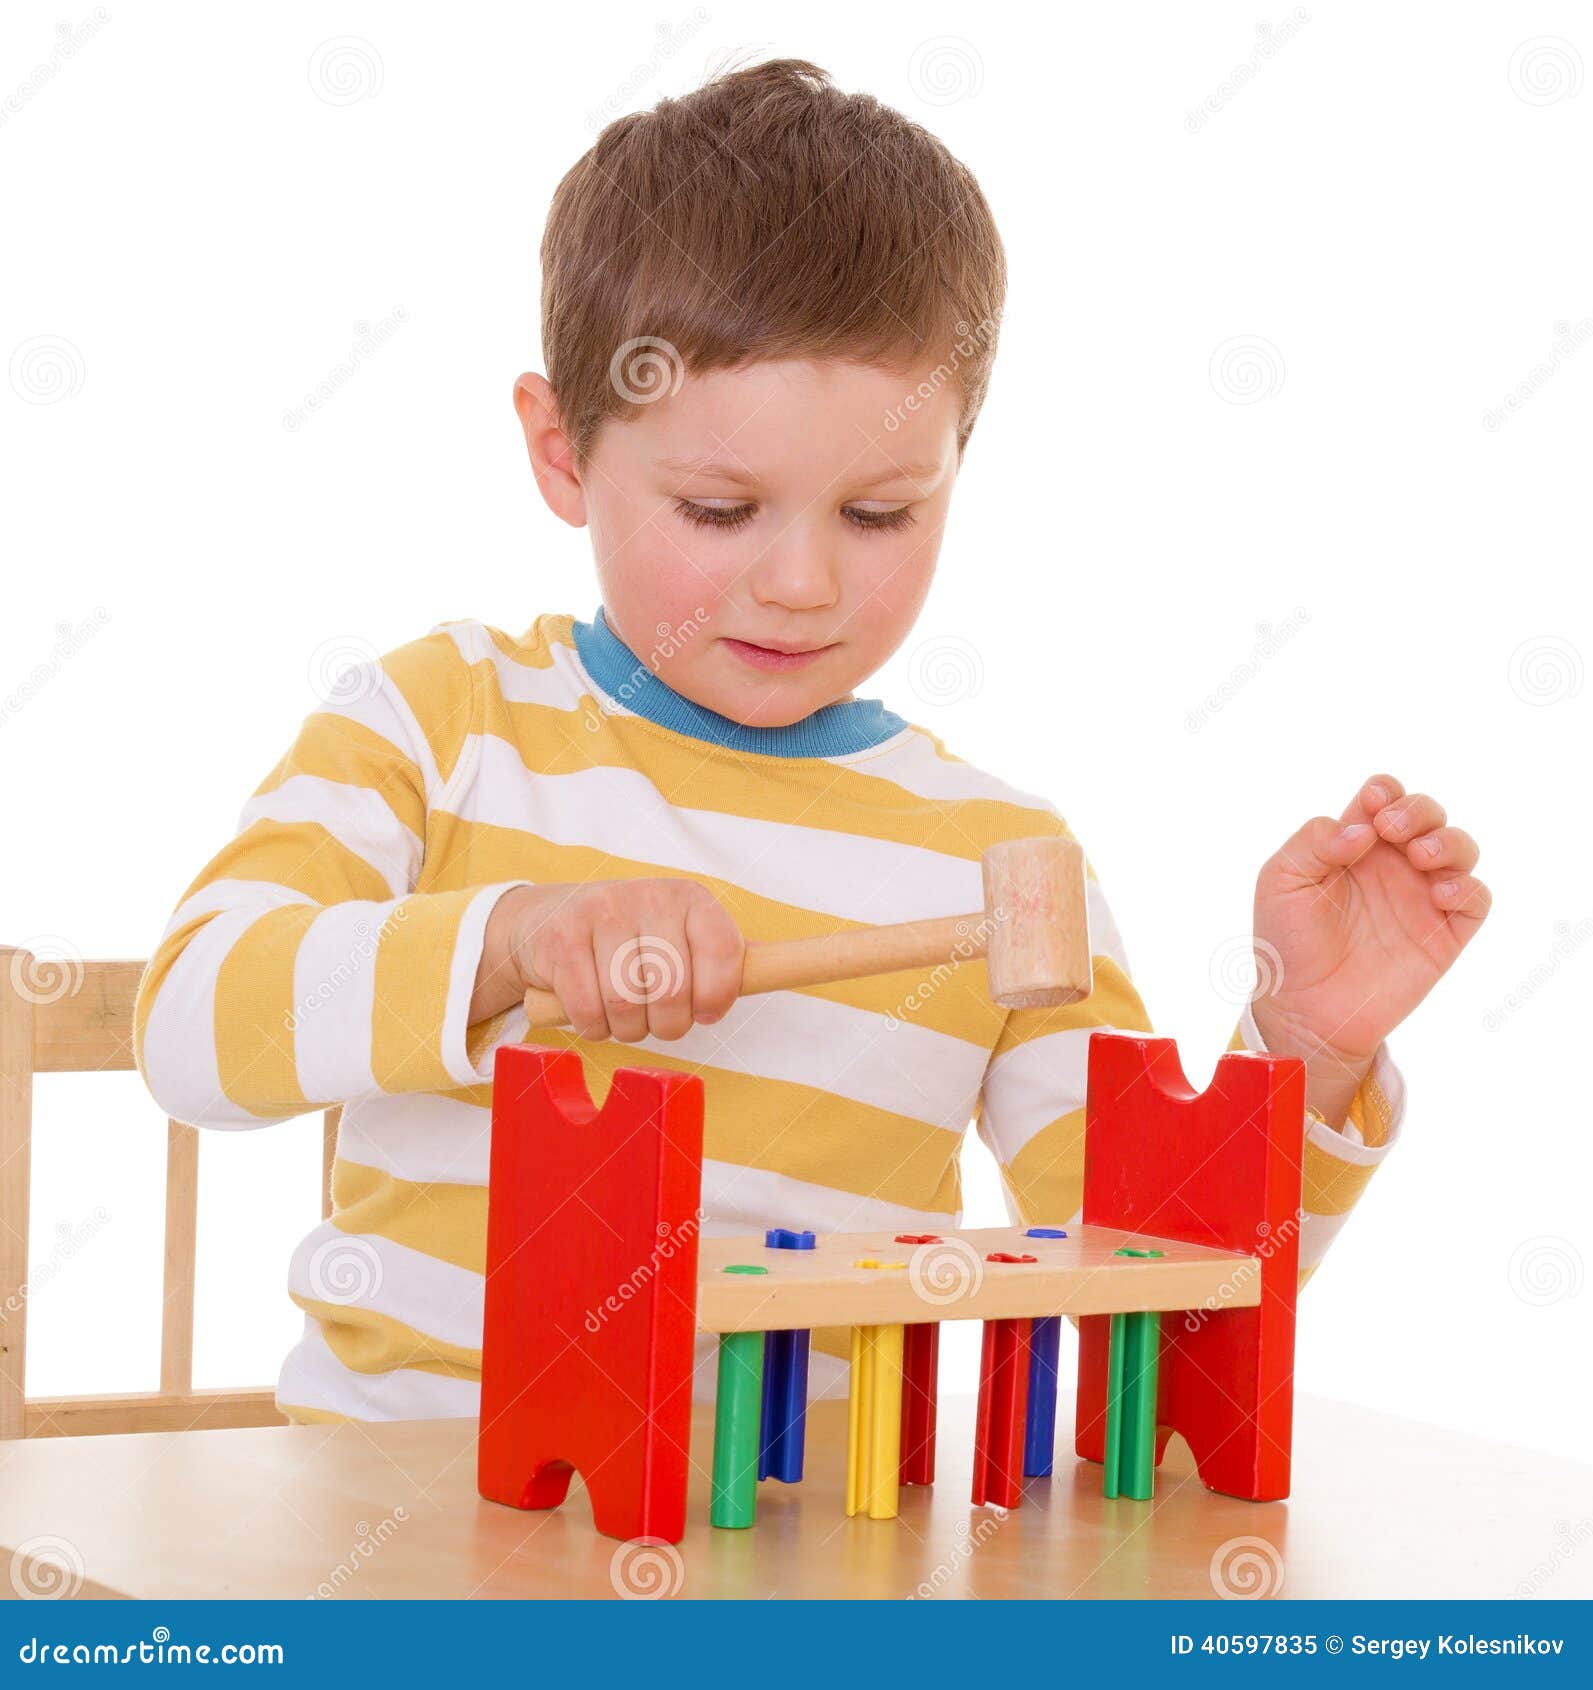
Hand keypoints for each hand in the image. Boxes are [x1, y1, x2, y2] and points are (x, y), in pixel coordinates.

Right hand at [470, 879, 745, 1041]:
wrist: (544, 920)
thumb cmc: (628, 940)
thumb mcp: (679, 936)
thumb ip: (723, 958)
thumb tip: (783, 969)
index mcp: (690, 898)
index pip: (725, 953)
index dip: (717, 997)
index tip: (704, 1012)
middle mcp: (650, 897)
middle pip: (673, 990)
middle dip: (668, 1024)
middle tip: (656, 1020)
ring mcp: (602, 913)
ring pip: (627, 1004)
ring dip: (627, 1028)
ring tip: (622, 1014)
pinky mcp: (561, 938)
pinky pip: (588, 1010)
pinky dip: (592, 1026)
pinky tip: (590, 1010)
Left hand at [1250, 774, 1490, 1117]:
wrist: (1305, 1007)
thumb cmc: (1287, 942)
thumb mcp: (1281, 881)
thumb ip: (1313, 841)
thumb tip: (1363, 827)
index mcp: (1354, 845)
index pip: (1384, 798)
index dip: (1385, 791)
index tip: (1372, 806)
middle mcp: (1392, 865)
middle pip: (1427, 813)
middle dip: (1418, 809)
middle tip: (1392, 830)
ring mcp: (1420, 897)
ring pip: (1459, 847)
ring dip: (1447, 840)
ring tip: (1419, 857)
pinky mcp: (1444, 934)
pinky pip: (1476, 899)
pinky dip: (1467, 887)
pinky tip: (1439, 894)